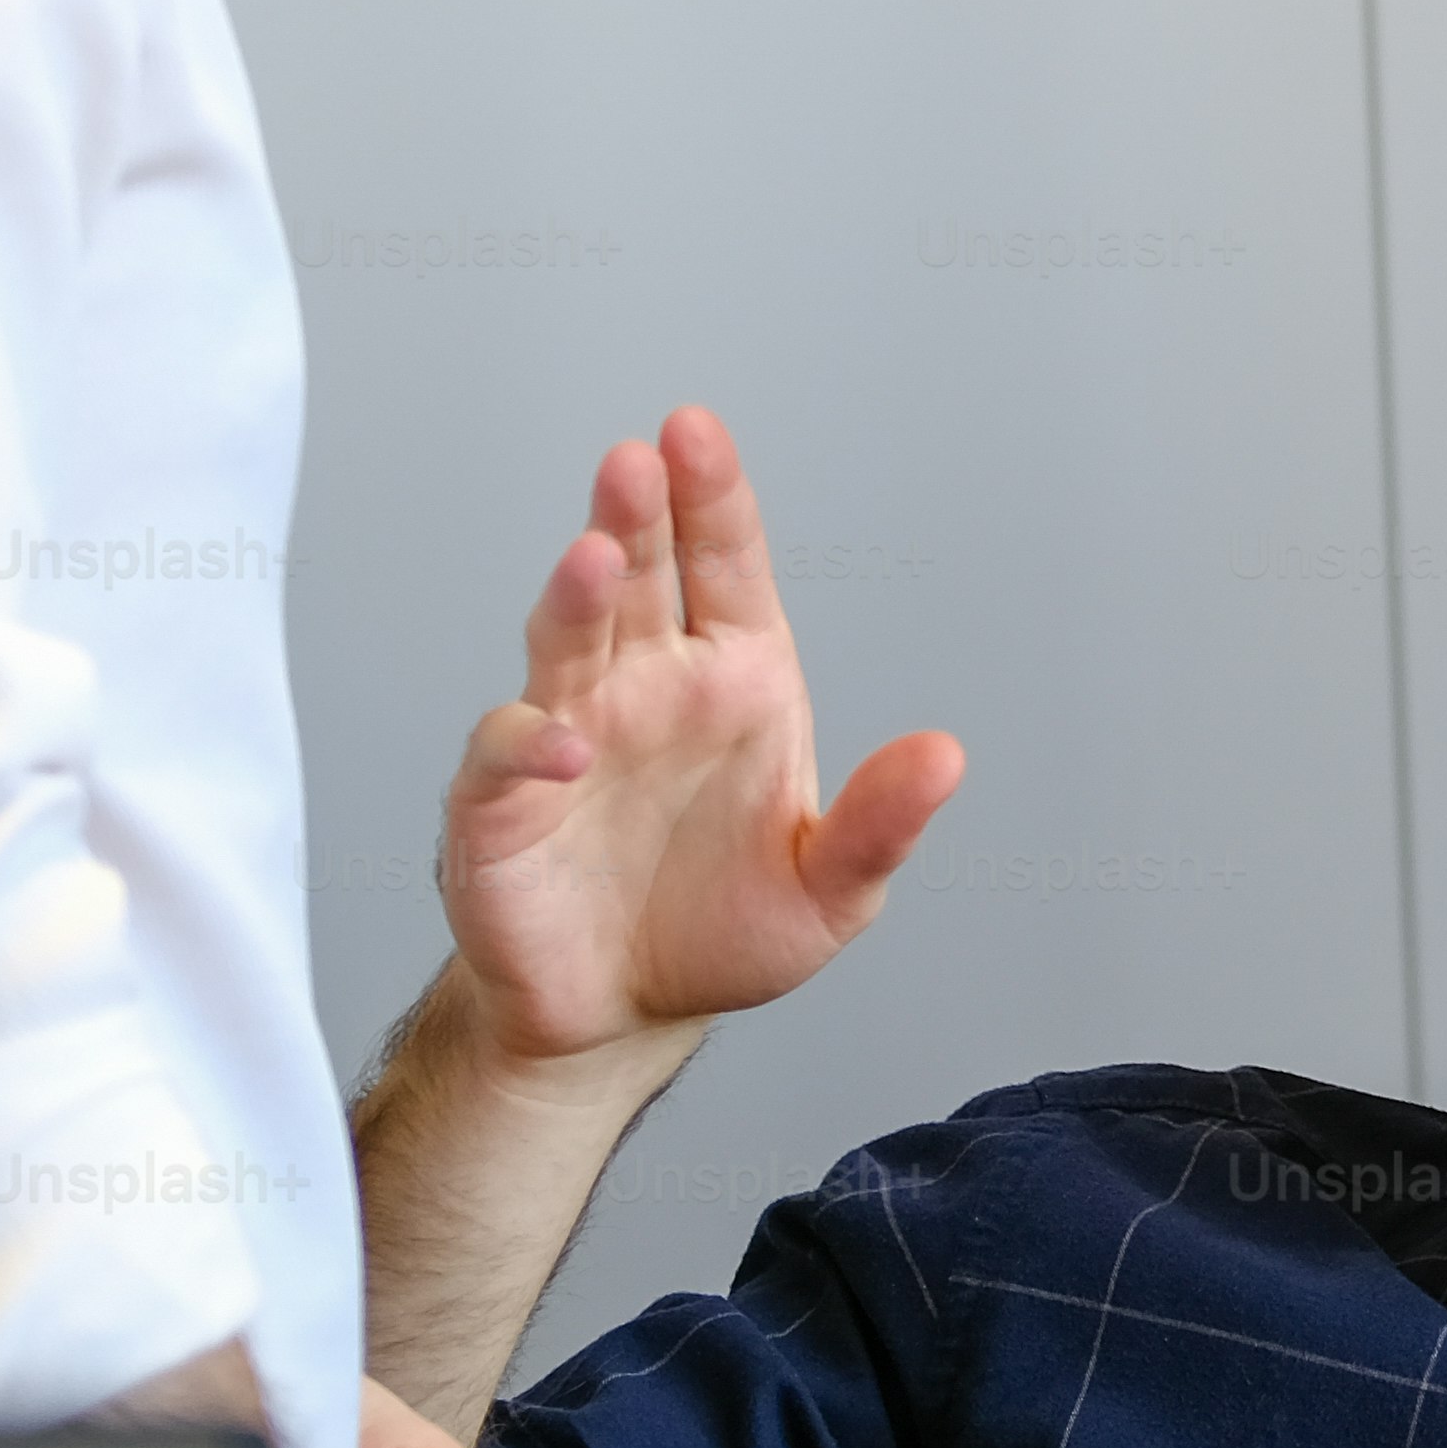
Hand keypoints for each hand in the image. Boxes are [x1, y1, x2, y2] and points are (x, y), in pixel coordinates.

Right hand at [435, 405, 964, 1069]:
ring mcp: (570, 736)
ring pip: (565, 641)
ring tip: (593, 559)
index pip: (724, 565)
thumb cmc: (724, 931)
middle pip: (638, 576)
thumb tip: (945, 758)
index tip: (696, 433)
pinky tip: (563, 747)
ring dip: (575, 597)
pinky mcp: (500, 807)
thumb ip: (880, 825)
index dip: (711, 498)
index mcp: (734, 680)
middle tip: (636, 460)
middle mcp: (648, 687)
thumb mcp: (829, 889)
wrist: (625, 1014)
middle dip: (635, 513)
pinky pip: (505, 755)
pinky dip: (525, 744)